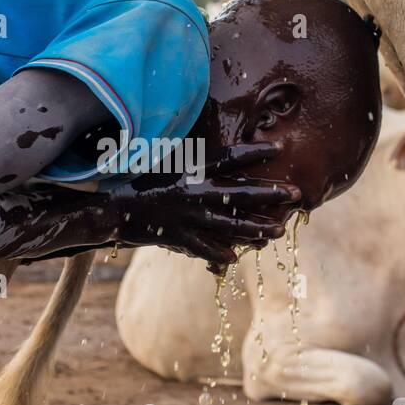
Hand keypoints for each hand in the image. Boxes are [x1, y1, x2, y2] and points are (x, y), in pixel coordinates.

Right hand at [107, 142, 300, 268]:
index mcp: (189, 171)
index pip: (228, 159)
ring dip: (256, 230)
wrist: (108, 208)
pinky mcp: (176, 237)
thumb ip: (187, 161)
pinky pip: (203, 248)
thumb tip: (206, 153)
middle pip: (238, 194)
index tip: (278, 148)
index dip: (253, 153)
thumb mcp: (163, 163)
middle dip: (269, 194)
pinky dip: (219, 253)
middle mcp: (192, 193)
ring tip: (278, 232)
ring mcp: (185, 218)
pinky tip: (236, 257)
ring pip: (229, 226)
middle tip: (296, 194)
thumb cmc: (136, 181)